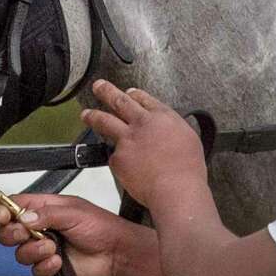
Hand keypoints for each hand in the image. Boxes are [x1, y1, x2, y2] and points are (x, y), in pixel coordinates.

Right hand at [0, 193, 125, 275]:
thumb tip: (24, 217)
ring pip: (20, 253)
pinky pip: (34, 271)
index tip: (3, 216)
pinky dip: (45, 266)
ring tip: (53, 248)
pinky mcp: (48, 267)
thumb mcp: (73, 212)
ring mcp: (42, 248)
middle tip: (26, 233)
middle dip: (14, 234)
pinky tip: (59, 261)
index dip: (3, 211)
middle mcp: (39, 228)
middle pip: (9, 232)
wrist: (114, 253)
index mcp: (43, 208)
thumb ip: (47, 214)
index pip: (13, 206)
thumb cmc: (99, 227)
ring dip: (34, 251)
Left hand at [81, 80, 205, 210]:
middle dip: (107, 91)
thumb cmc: (187, 171)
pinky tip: (119, 164)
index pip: (144, 99)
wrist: (176, 189)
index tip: (129, 92)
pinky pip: (113, 156)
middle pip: (120, 101)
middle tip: (99, 86)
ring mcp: (128, 139)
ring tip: (86, 114)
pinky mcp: (118, 158)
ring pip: (104, 121)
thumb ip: (172, 129)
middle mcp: (142, 123)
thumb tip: (166, 129)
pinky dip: (116, 160)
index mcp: (162, 117)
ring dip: (93, 115)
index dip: (134, 94)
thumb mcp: (189, 139)